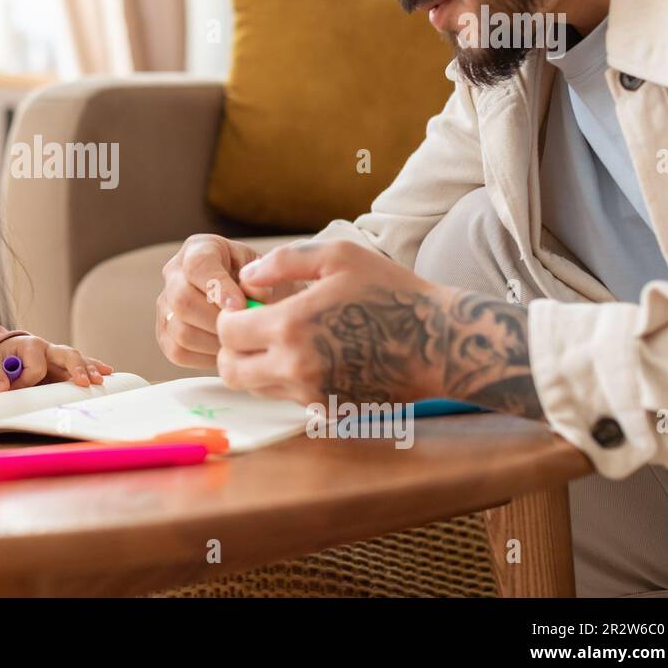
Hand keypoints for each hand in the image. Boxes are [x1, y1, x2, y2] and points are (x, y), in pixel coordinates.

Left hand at [0, 336, 114, 391]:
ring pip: (78, 359)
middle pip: (66, 354)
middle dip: (75, 368)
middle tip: (83, 382)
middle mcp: (48, 348)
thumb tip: (3, 388)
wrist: (5, 352)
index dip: (28, 380)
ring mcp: (58, 356)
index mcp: (31, 345)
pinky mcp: (63, 365)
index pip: (36, 366)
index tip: (16, 388)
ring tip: (100, 380)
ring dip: (89, 370)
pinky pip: (82, 364)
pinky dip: (94, 367)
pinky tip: (108, 373)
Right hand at [156, 234, 307, 368]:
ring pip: (180, 330)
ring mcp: (165, 303)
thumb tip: (253, 295)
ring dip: (214, 341)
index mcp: (199, 249)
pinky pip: (178, 351)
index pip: (197, 266)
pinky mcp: (164, 332)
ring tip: (238, 340)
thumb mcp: (267, 273)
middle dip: (217, 320)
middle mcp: (174, 273)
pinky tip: (224, 348)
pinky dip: (205, 356)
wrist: (254, 301)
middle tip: (243, 329)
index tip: (242, 306)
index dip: (219, 288)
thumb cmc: (261, 284)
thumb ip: (261, 281)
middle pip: (182, 300)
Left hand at [217, 240, 540, 417]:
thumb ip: (285, 261)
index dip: (231, 316)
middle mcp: (295, 366)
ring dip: (257, 365)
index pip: (227, 331)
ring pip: (254, 387)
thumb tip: (246, 275)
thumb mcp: (339, 256)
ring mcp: (311, 394)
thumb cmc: (392, 293)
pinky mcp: (327, 410)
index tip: (251, 306)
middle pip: (230, 369)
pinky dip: (286, 381)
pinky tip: (312, 356)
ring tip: (287, 340)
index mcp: (291, 325)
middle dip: (234, 348)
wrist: (441, 344)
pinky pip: (286, 399)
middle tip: (256, 330)